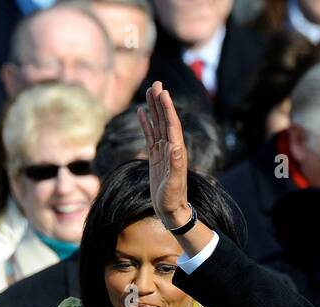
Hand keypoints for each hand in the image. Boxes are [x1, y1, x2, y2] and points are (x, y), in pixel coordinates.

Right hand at [138, 82, 189, 228]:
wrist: (171, 211)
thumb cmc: (172, 199)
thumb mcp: (174, 184)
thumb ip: (175, 166)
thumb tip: (176, 147)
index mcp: (176, 151)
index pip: (171, 125)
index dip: (167, 108)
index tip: (163, 92)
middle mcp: (171, 148)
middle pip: (165, 120)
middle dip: (161, 102)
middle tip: (156, 83)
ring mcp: (163, 152)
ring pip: (157, 125)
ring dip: (154, 108)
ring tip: (150, 91)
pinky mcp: (156, 157)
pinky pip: (150, 136)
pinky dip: (147, 123)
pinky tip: (142, 112)